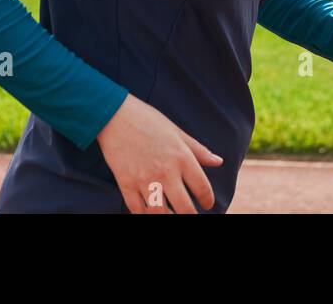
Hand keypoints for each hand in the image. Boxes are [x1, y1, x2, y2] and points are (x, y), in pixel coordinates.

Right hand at [96, 93, 222, 213]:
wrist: (114, 115)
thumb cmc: (148, 120)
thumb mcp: (177, 132)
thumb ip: (198, 150)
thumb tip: (218, 162)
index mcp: (181, 157)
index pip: (202, 188)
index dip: (207, 200)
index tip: (207, 204)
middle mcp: (165, 171)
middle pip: (184, 208)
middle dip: (190, 215)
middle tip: (190, 214)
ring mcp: (144, 180)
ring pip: (160, 213)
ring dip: (168, 217)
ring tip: (171, 214)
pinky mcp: (126, 184)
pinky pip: (136, 209)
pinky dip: (144, 214)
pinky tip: (149, 212)